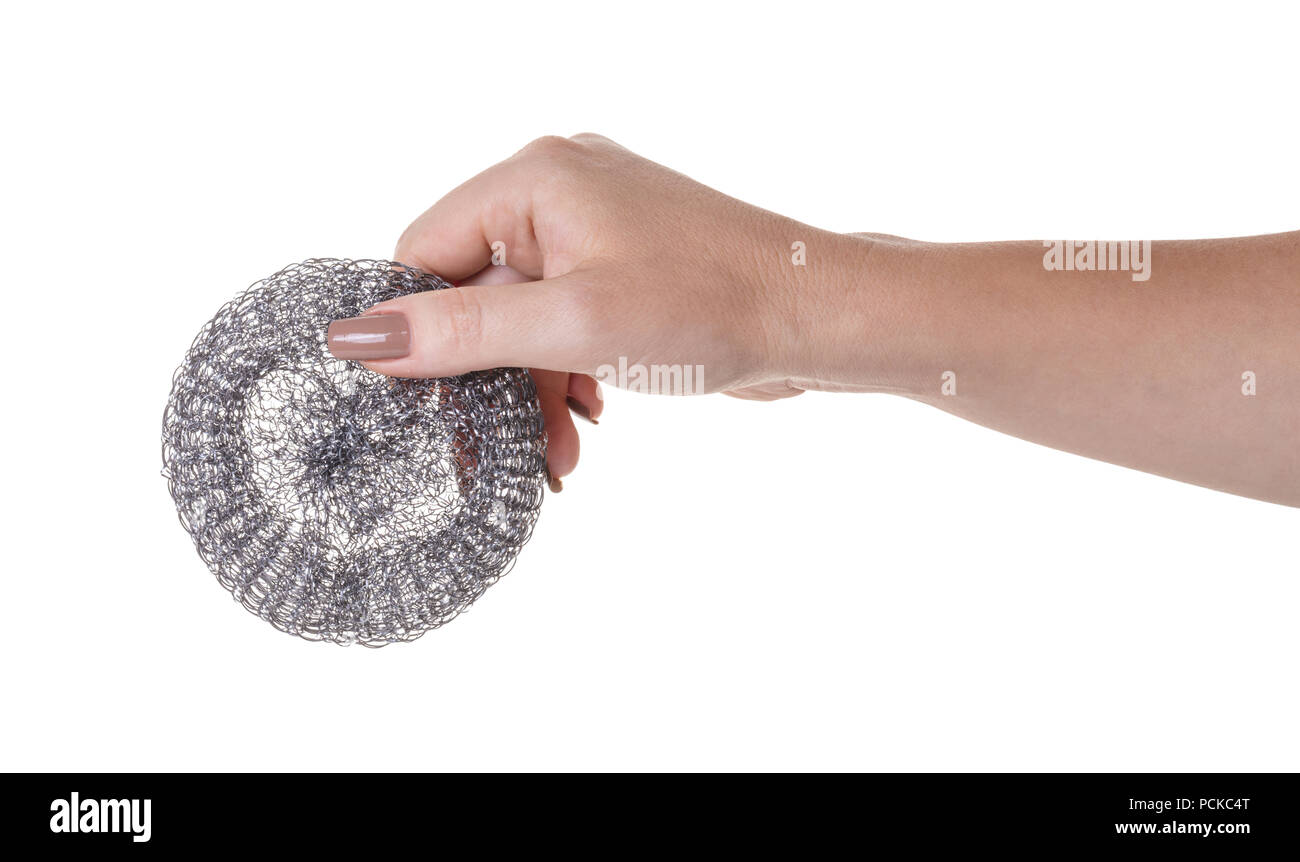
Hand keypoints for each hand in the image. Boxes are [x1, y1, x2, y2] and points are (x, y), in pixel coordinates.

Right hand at [330, 134, 822, 485]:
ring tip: (555, 456)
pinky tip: (583, 424)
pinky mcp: (623, 271)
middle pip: (475, 294)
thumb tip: (360, 336)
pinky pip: (564, 325)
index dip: (415, 329)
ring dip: (530, 391)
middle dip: (486, 379)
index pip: (426, 251)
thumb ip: (462, 332)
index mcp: (536, 180)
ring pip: (523, 321)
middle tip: (488, 450)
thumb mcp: (573, 324)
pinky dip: (565, 377)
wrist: (817, 317)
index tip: (415, 400)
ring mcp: (596, 233)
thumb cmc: (711, 303)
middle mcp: (559, 195)